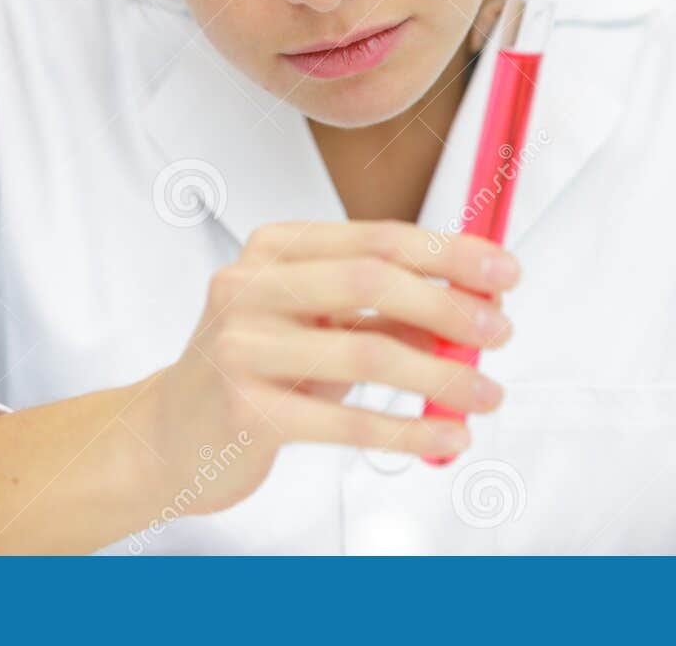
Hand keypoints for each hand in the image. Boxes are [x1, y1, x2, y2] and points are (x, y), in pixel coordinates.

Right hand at [130, 219, 518, 516]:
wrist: (170, 435)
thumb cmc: (258, 371)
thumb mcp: (317, 326)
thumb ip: (385, 311)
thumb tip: (475, 308)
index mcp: (274, 250)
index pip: (376, 237)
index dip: (449, 252)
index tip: (504, 271)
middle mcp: (250, 286)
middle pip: (371, 280)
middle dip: (450, 305)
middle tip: (501, 331)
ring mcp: (242, 347)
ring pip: (366, 351)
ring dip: (441, 376)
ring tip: (486, 394)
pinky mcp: (246, 410)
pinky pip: (347, 421)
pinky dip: (409, 429)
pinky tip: (447, 437)